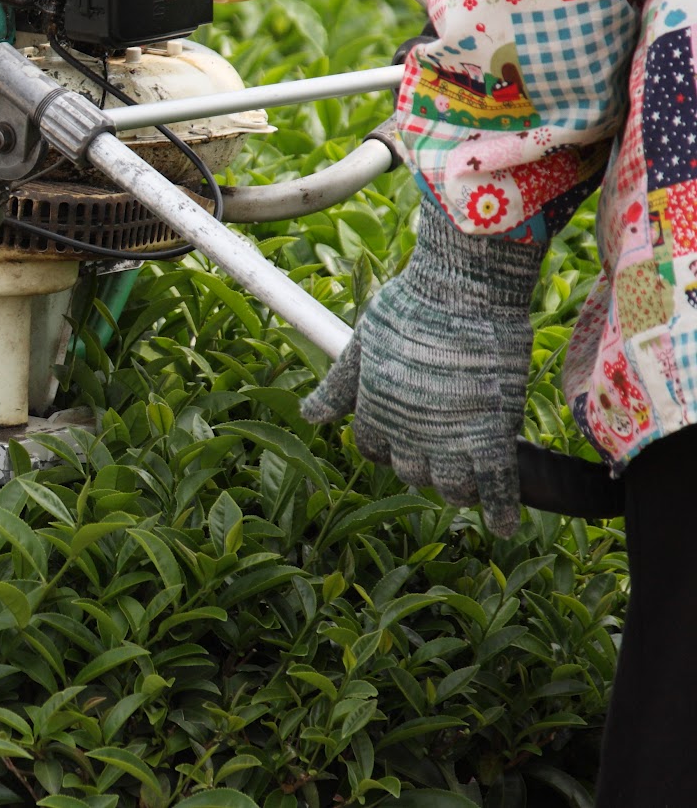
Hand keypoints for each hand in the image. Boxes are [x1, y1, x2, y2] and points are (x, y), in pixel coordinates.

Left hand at [301, 198, 544, 536]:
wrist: (461, 287)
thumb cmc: (409, 305)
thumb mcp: (361, 343)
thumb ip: (339, 385)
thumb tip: (310, 415)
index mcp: (373, 408)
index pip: (372, 447)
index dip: (387, 444)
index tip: (403, 434)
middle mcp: (406, 430)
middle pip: (411, 472)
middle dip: (423, 465)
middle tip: (443, 448)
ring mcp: (449, 435)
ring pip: (450, 488)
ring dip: (458, 490)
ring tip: (469, 484)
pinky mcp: (492, 432)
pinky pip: (496, 485)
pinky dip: (500, 509)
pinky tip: (503, 526)